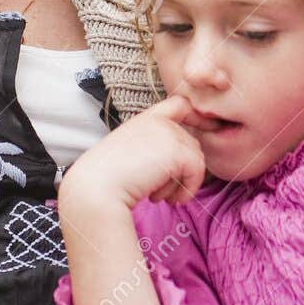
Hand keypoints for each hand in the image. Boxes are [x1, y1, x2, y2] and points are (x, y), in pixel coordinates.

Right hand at [61, 92, 207, 212]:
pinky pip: (197, 171)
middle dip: (181, 171)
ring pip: (196, 159)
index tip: (207, 130)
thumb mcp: (130, 156)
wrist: (96, 188)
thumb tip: (183, 163)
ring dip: (180, 183)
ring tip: (157, 195)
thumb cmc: (106, 180)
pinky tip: (167, 199)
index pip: (179, 105)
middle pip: (191, 143)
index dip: (196, 117)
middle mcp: (156, 121)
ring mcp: (167, 132)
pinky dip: (187, 190)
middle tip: (157, 190)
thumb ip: (154, 150)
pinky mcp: (177, 150)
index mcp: (143, 120)